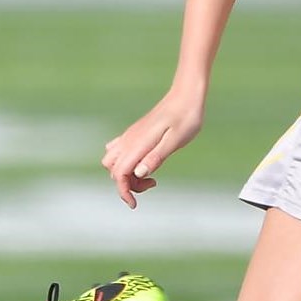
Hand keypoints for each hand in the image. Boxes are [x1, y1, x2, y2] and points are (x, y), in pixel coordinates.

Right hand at [102, 90, 204, 207]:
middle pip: (113, 171)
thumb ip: (156, 157)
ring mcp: (130, 135)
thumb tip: (139, 174)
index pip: (119, 174)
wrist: (187, 95)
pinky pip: (119, 151)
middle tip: (153, 183)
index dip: (123, 192)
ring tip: (149, 174)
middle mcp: (129, 140)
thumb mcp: (175, 140)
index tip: (134, 204)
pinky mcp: (135, 133)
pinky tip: (145, 161)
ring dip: (125, 174)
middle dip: (127, 184)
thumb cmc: (186, 118)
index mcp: (138, 144)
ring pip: (113, 161)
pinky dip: (126, 162)